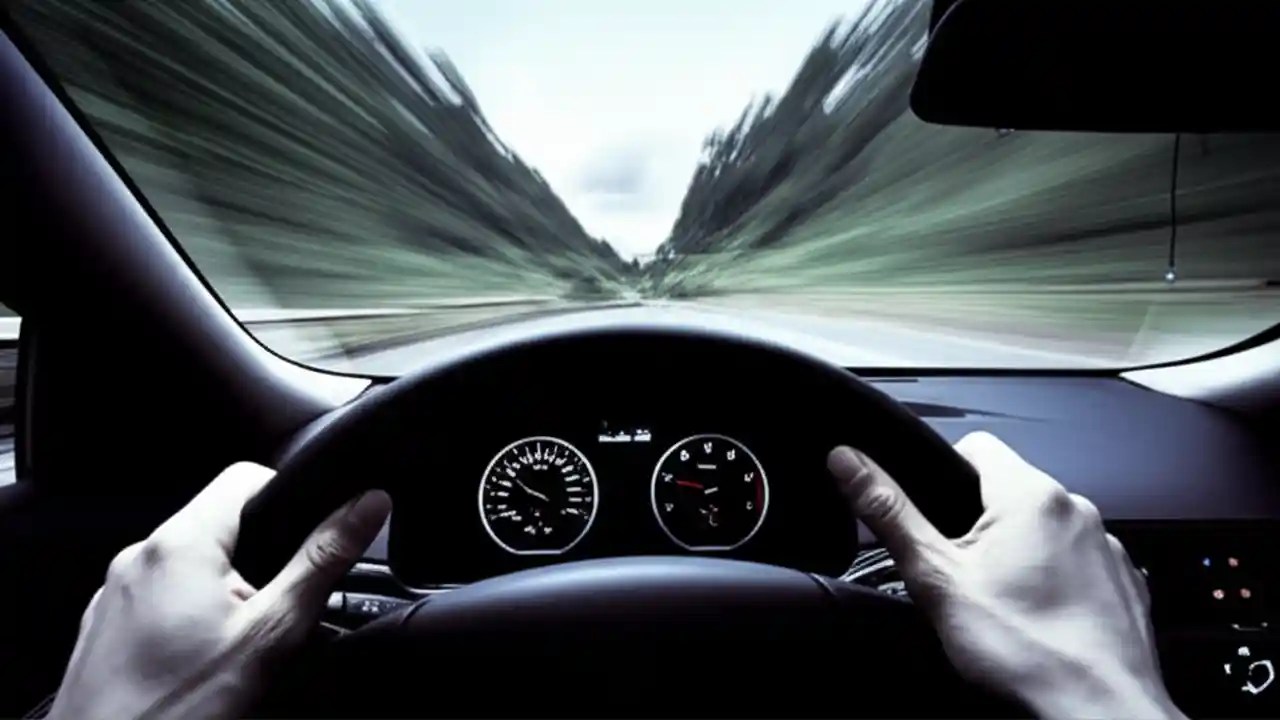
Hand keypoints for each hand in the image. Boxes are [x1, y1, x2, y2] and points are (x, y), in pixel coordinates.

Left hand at [47, 462, 391, 719]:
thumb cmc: (179, 707)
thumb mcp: (271, 633)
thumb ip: (321, 562)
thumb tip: (367, 506)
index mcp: (181, 543)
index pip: (246, 476)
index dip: (289, 497)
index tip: (309, 539)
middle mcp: (138, 557)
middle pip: (218, 525)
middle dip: (258, 559)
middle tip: (275, 611)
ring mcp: (114, 592)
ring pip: (189, 566)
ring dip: (223, 590)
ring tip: (239, 643)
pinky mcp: (104, 626)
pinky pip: (158, 598)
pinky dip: (188, 617)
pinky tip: (201, 660)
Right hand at [828, 432, 1184, 719]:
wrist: (1097, 709)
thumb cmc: (1026, 650)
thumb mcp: (936, 577)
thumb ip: (889, 513)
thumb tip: (848, 462)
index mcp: (1029, 495)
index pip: (976, 446)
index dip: (943, 473)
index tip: (934, 514)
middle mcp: (1077, 509)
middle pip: (1009, 491)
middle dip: (979, 524)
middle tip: (960, 573)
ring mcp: (1105, 546)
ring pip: (1044, 529)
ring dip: (1020, 552)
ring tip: (1000, 602)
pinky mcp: (1122, 580)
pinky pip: (1077, 562)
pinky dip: (1054, 581)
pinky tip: (1037, 617)